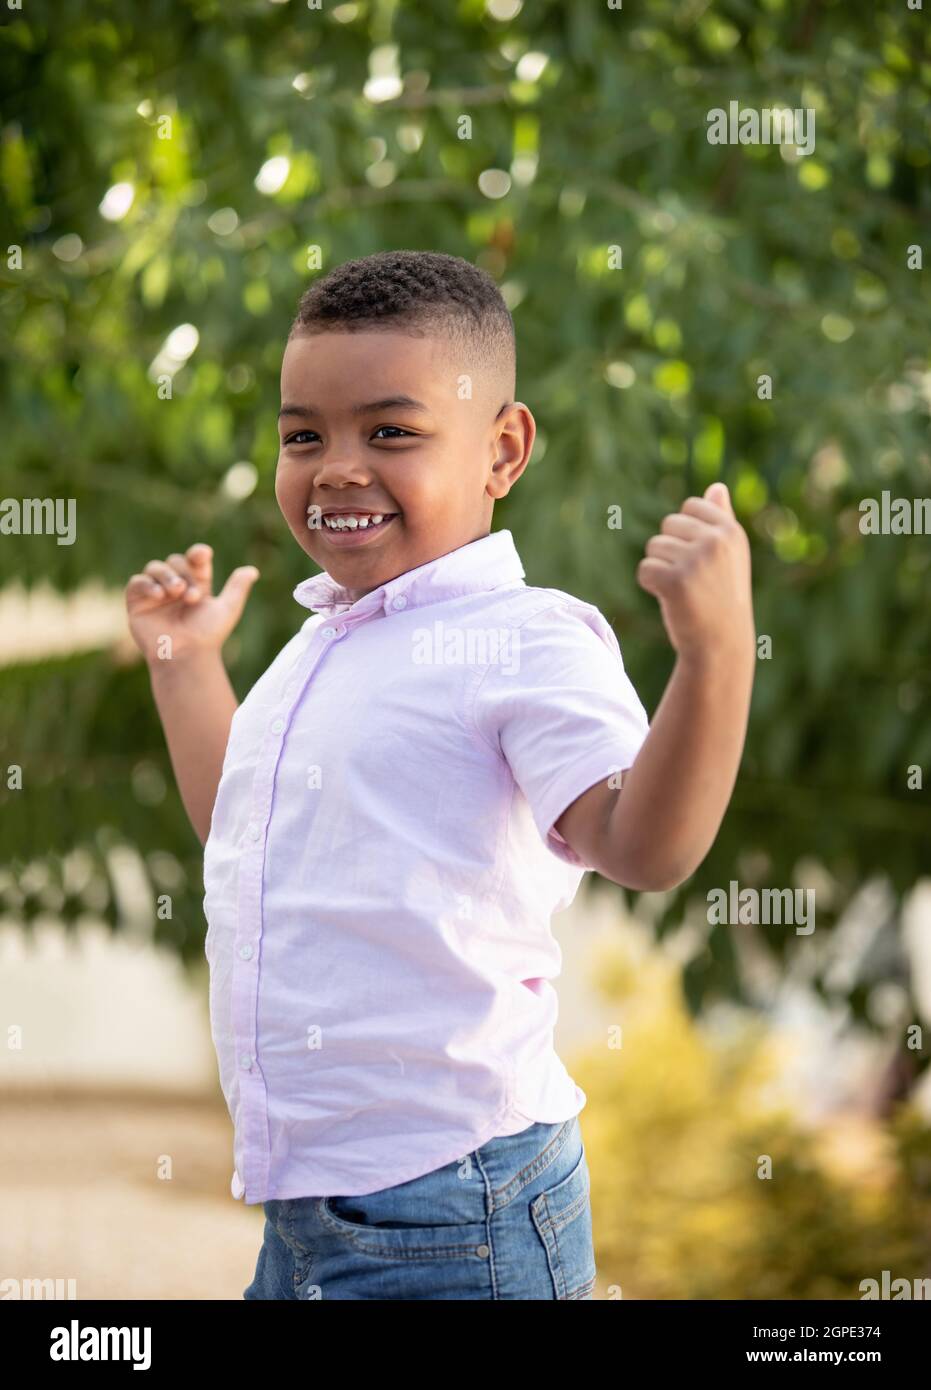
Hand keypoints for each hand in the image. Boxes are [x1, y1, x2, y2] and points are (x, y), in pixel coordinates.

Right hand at [124, 543, 259, 664]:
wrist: (186, 656)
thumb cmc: (208, 636)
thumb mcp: (227, 610)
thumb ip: (237, 589)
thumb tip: (252, 571)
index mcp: (196, 584)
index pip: (194, 560)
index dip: (198, 554)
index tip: (203, 555)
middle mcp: (175, 586)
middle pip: (176, 562)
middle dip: (185, 574)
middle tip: (193, 596)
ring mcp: (155, 593)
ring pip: (155, 567)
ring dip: (167, 575)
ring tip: (176, 592)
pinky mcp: (137, 602)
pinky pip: (137, 582)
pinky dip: (147, 584)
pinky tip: (159, 595)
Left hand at [636, 482, 753, 662]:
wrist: (721, 645)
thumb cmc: (722, 598)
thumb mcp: (730, 556)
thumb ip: (722, 519)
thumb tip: (716, 487)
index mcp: (730, 531)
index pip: (690, 506)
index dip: (686, 532)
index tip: (701, 559)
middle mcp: (716, 541)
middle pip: (668, 524)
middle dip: (671, 550)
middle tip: (692, 579)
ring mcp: (696, 560)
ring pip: (653, 547)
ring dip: (660, 568)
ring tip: (683, 590)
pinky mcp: (675, 581)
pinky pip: (644, 569)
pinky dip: (650, 585)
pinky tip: (670, 599)